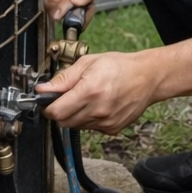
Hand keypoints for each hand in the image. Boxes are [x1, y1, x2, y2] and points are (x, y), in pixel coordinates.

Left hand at [37, 51, 158, 134]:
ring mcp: (106, 122)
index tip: (49, 100)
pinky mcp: (112, 128)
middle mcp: (98, 110)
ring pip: (76, 126)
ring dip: (75, 115)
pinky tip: (98, 105)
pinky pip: (90, 128)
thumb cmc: (120, 67)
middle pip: (64, 122)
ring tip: (87, 99)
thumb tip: (43, 89)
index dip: (48, 107)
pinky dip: (89, 119)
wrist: (148, 77)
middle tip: (69, 97)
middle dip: (61, 111)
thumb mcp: (88, 63)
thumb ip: (63, 78)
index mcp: (89, 91)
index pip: (56, 112)